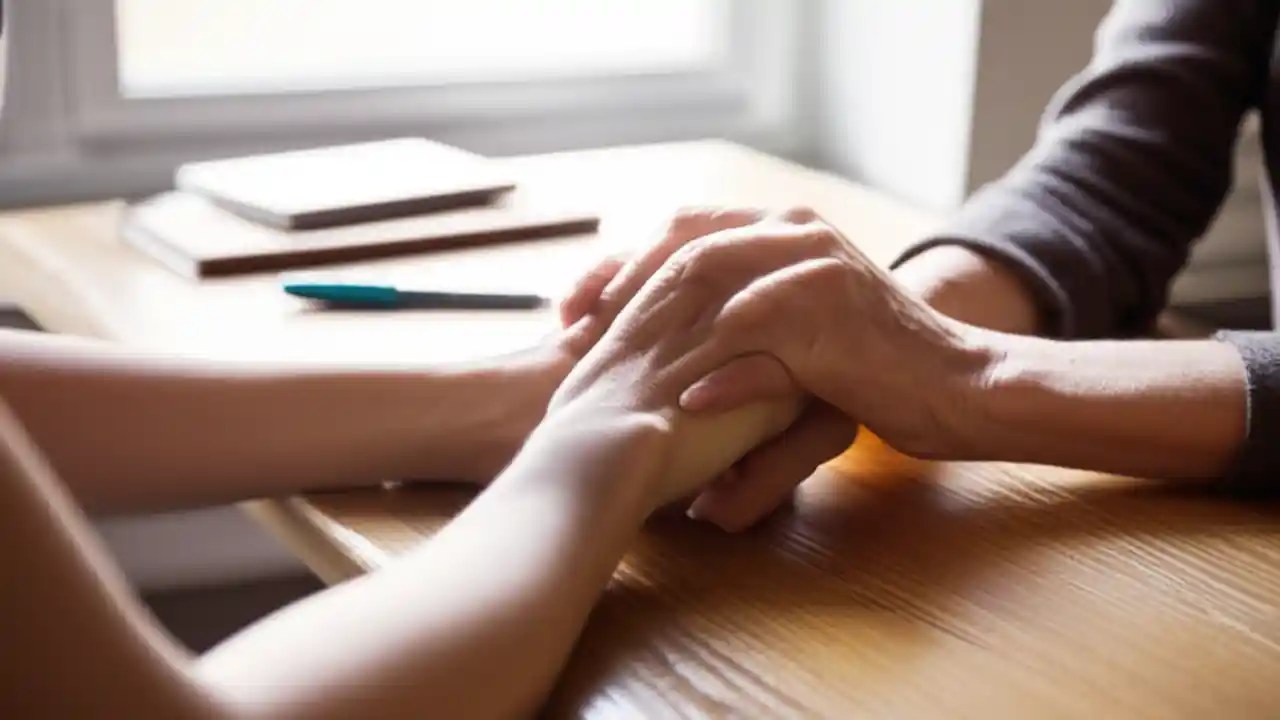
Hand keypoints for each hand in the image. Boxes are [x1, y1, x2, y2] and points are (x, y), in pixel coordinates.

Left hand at [562, 207, 994, 527]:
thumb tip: (670, 351)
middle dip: (624, 286)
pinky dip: (722, 373)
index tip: (576, 306)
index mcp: (783, 229)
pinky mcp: (834, 312)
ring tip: (612, 365)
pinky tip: (688, 405)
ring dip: (658, 326)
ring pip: (715, 282)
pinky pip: (761, 338)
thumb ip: (740, 322)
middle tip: (577, 330)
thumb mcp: (798, 329)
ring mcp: (814, 267)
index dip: (625, 264)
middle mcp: (796, 233)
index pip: (686, 230)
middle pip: (687, 246)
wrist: (958, 384)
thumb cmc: (872, 364)